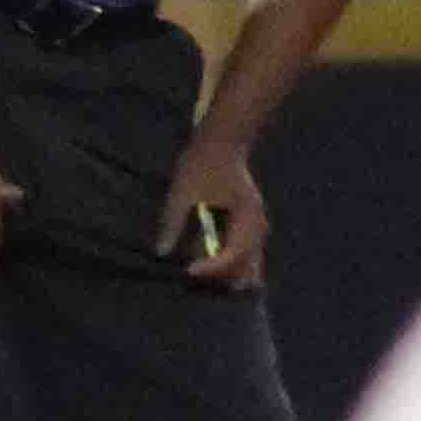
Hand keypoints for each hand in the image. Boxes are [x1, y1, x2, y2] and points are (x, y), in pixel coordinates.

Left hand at [167, 138, 267, 287]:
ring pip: (250, 267)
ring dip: (226, 275)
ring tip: (199, 272)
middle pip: (246, 268)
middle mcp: (258, 228)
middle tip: (193, 273)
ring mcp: (257, 230)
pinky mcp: (249, 230)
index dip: (211, 268)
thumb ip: (173, 221)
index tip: (188, 271)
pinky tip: (207, 267)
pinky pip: (245, 258)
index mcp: (247, 216)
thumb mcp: (183, 190)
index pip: (233, 254)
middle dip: (220, 277)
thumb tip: (161, 252)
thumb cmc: (203, 163)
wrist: (222, 143)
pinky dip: (229, 266)